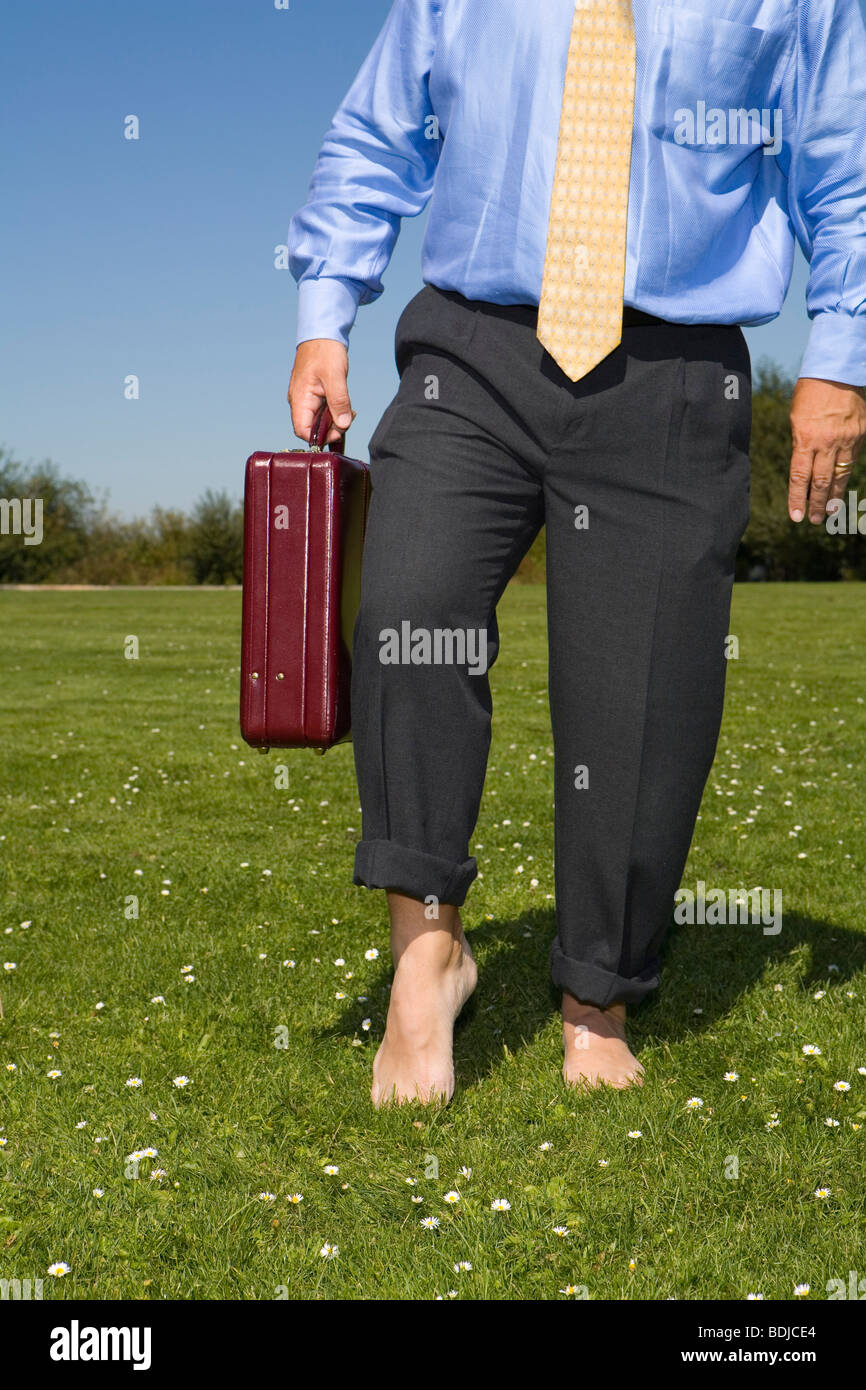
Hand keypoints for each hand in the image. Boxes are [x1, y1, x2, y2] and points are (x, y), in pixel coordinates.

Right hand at [288, 338, 356, 445]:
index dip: (320, 437)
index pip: (303, 431)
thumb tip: (343, 424)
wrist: (323, 334)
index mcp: (299, 399)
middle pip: (312, 429)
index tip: (339, 430)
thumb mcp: (335, 377)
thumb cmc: (325, 351)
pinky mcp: (313, 395)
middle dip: (331, 428)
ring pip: (319, 421)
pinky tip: (344, 404)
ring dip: (335, 419)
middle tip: (348, 417)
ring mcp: (306, 398)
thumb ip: (339, 402)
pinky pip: (322, 411)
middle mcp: (299, 401)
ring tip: (348, 410)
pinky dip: (334, 411)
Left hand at [788, 377, 865, 523]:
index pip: (799, 477)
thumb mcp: (797, 418)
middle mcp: (827, 442)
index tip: (796, 516)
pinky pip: (853, 459)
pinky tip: (841, 484)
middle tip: (815, 520)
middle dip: (817, 504)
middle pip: (821, 481)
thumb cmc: (811, 392)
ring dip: (834, 495)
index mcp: (805, 438)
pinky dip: (846, 473)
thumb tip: (804, 467)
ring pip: (840, 474)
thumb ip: (801, 443)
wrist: (838, 370)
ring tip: (830, 511)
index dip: (797, 499)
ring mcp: (848, 438)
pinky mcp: (861, 433)